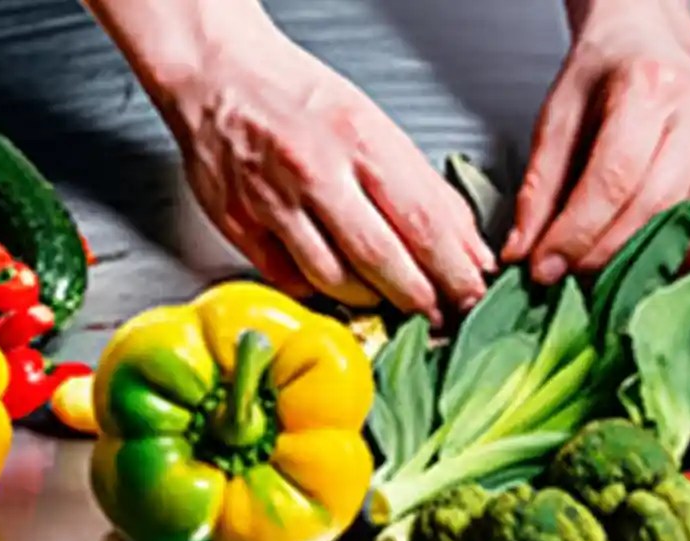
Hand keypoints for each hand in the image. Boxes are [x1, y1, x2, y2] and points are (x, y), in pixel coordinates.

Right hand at [153, 20, 493, 323]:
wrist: (217, 77)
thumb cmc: (297, 97)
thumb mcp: (373, 123)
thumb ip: (420, 186)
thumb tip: (464, 244)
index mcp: (359, 140)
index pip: (423, 221)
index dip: (454, 269)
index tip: (471, 292)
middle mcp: (316, 172)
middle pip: (382, 260)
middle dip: (420, 298)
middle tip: (439, 315)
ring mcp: (273, 202)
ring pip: (334, 279)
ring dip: (371, 300)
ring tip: (388, 300)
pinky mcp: (239, 225)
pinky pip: (288, 278)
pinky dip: (317, 289)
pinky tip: (333, 283)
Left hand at [503, 0, 689, 280]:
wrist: (640, 46)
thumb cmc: (598, 76)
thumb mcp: (553, 120)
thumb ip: (537, 189)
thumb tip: (523, 251)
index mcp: (646, 90)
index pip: (612, 180)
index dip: (575, 234)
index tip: (543, 267)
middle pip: (654, 207)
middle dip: (603, 253)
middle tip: (563, 274)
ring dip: (646, 260)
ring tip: (599, 270)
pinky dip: (685, 255)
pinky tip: (646, 260)